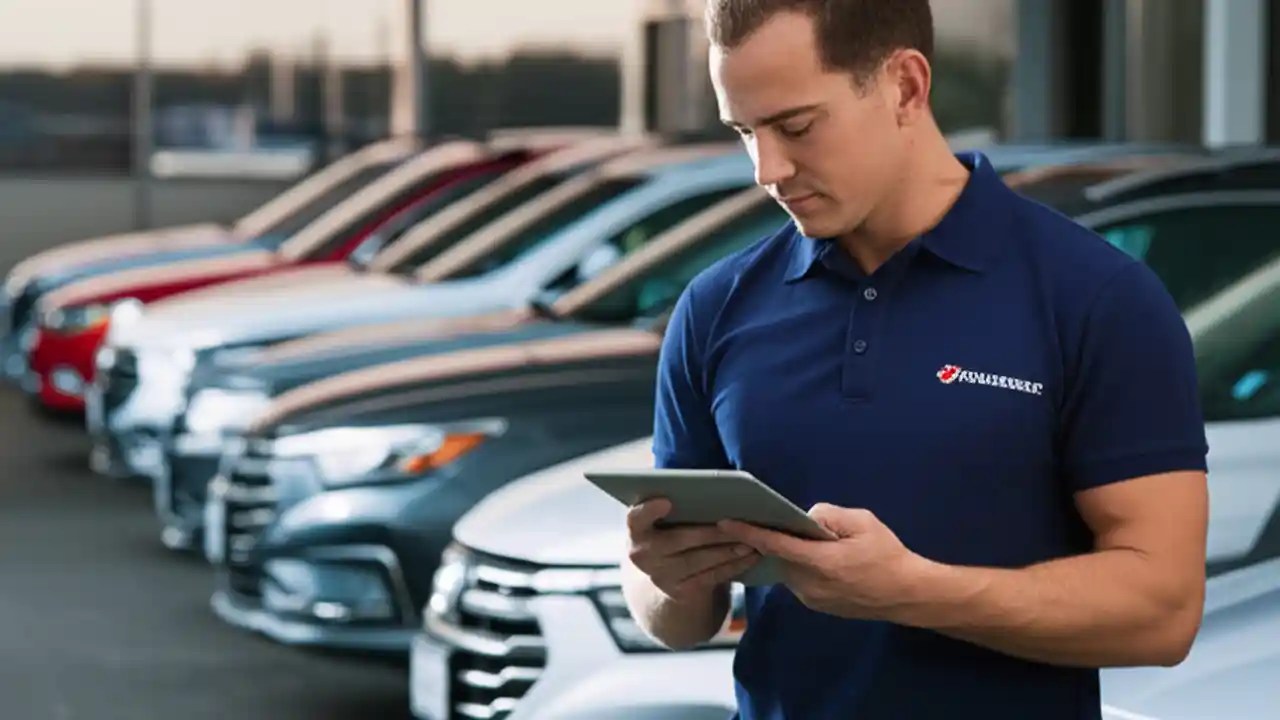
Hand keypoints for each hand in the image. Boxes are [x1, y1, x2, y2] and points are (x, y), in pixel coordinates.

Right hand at [626, 497, 760, 602]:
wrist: (666, 571)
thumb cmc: (672, 530)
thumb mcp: (666, 518)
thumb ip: (679, 505)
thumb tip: (714, 491)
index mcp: (637, 530)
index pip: (636, 518)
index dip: (648, 510)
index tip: (667, 501)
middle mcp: (643, 556)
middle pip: (679, 540)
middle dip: (712, 533)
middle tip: (738, 524)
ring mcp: (661, 577)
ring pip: (699, 561)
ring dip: (728, 551)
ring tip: (752, 542)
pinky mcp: (680, 592)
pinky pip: (711, 577)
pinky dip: (733, 566)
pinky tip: (751, 557)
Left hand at [719, 503, 929, 620]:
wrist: (907, 594)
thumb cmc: (887, 555)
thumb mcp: (861, 522)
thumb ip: (827, 515)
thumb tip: (805, 519)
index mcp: (819, 563)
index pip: (774, 545)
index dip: (748, 532)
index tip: (725, 522)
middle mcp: (810, 585)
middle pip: (778, 557)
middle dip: (771, 539)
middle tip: (765, 520)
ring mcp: (812, 599)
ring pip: (788, 570)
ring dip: (788, 555)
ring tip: (796, 538)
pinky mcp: (818, 606)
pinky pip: (799, 581)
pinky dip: (800, 567)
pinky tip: (812, 557)